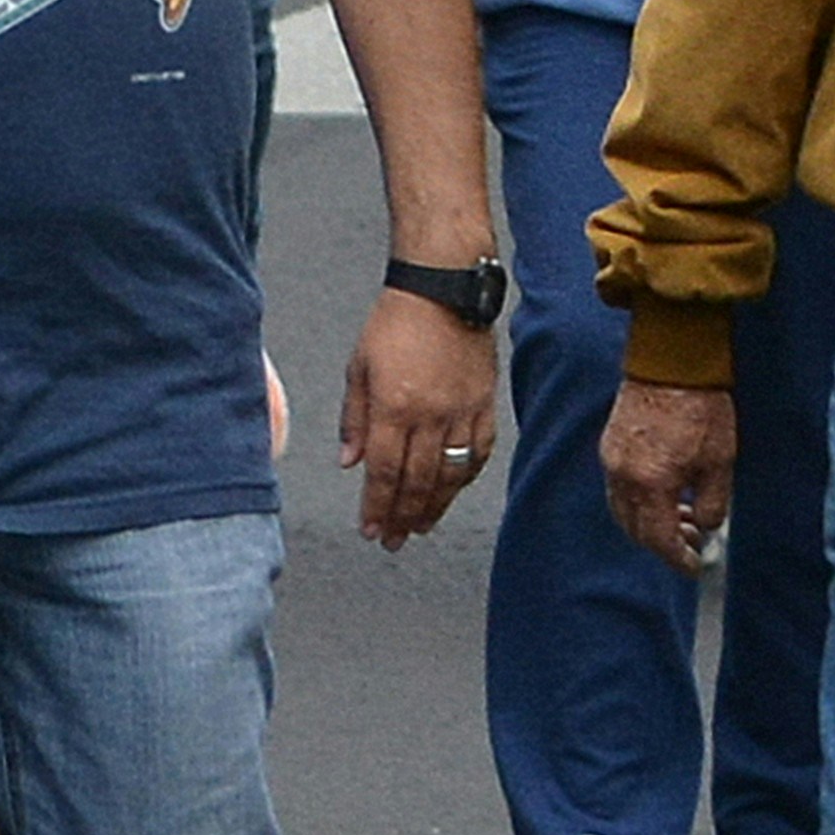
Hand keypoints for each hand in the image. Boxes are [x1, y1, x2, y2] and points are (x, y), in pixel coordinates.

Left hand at [337, 287, 500, 549]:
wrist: (444, 294)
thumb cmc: (395, 325)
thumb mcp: (358, 367)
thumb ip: (354, 418)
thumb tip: (349, 463)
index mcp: (394, 407)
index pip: (383, 471)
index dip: (376, 506)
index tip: (370, 530)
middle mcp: (431, 417)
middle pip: (417, 482)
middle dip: (402, 516)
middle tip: (393, 540)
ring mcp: (462, 414)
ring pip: (451, 475)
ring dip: (434, 506)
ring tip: (419, 526)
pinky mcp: (486, 407)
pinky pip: (479, 454)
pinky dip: (465, 478)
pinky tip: (452, 492)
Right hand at [607, 374, 739, 569]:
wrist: (672, 363)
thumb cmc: (701, 409)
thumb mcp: (720, 463)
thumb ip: (712, 503)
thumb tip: (706, 525)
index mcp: (650, 483)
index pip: (657, 538)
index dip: (677, 558)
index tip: (695, 566)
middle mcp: (622, 475)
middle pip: (634, 529)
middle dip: (662, 543)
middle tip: (693, 543)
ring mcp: (612, 459)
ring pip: (622, 510)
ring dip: (649, 522)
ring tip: (682, 517)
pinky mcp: (611, 445)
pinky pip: (618, 488)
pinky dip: (639, 501)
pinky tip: (666, 492)